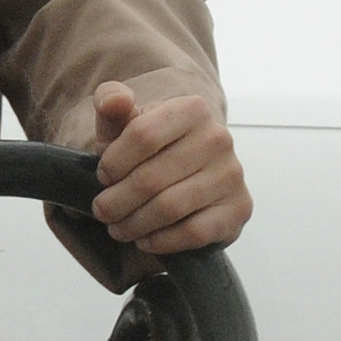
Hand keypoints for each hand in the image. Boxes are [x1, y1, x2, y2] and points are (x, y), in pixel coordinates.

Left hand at [91, 83, 250, 255]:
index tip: (102, 177)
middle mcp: (219, 138)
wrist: (190, 170)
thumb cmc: (148, 146)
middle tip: (102, 212)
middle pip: (151, 178)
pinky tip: (145, 240)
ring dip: (134, 224)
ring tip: (117, 228)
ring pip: (170, 207)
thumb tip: (116, 100)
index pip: (142, 135)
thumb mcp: (124, 123)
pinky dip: (163, 241)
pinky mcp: (239, 208)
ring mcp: (233, 174)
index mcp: (192, 109)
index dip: (113, 162)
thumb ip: (111, 105)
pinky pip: (194, 232)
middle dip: (116, 201)